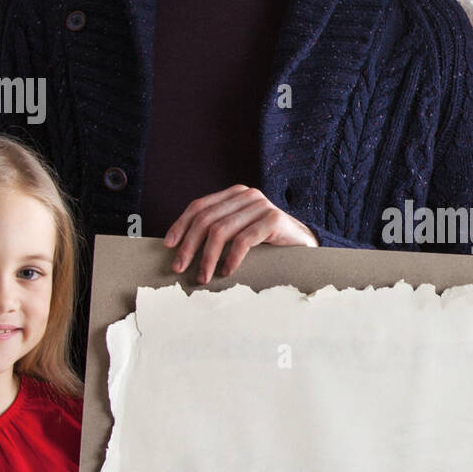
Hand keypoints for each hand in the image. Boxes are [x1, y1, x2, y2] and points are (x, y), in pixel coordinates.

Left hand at [164, 186, 317, 281]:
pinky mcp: (273, 219)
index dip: (181, 225)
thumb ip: (218, 230)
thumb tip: (182, 249)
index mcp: (234, 194)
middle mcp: (246, 195)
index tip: (168, 245)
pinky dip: (231, 258)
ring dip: (207, 258)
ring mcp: (260, 205)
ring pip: (221, 230)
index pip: (199, 206)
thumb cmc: (268, 242)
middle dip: (189, 246)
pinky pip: (243, 240)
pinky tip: (226, 272)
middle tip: (179, 267)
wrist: (304, 245)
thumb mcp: (239, 231)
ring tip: (202, 277)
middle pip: (206, 219)